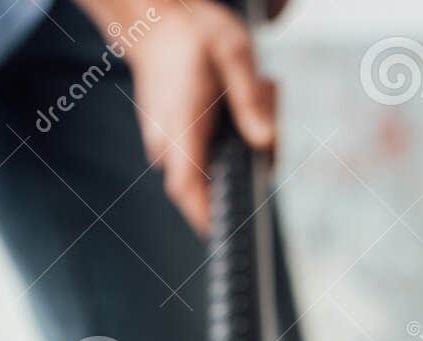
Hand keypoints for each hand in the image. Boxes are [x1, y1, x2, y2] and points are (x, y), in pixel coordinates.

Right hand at [79, 1, 278, 236]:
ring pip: (205, 178)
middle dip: (241, 173)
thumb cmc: (195, 34)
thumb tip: (266, 142)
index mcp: (180, 126)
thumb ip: (251, 100)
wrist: (156, 22)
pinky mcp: (171, 148)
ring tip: (251, 96)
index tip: (228, 236)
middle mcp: (167, 146)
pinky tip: (232, 111)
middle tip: (265, 116)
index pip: (188, 188)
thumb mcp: (234, 53)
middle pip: (205, 189)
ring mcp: (164, 149)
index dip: (207, 218)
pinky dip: (224, 149)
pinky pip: (201, 164)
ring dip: (236, 157)